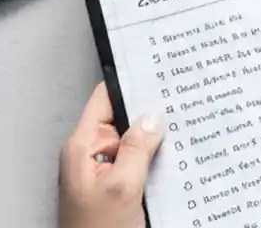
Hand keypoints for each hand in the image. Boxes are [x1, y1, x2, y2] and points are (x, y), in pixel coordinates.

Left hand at [59, 83, 164, 227]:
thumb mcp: (122, 186)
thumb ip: (136, 147)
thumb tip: (152, 117)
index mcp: (82, 147)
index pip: (104, 98)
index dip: (128, 83)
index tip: (154, 74)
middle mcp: (91, 154)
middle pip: (123, 118)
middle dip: (149, 113)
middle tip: (176, 106)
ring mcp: (104, 170)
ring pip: (134, 141)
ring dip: (154, 139)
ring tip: (178, 134)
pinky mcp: (117, 184)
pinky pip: (138, 161)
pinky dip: (155, 159)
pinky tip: (171, 160)